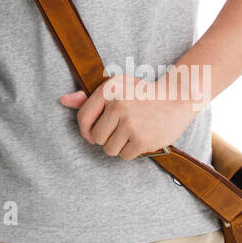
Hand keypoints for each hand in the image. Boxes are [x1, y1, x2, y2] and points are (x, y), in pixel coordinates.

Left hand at [59, 73, 202, 160]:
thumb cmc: (144, 93)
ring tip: (131, 134)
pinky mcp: (142, 139)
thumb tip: (63, 100)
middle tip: (120, 132)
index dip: (85, 131)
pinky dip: (131, 152)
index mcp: (109, 89)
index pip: (83, 117)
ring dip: (118, 147)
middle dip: (105, 139)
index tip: (92, 135)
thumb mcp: (118, 86)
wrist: (178, 97)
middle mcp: (118, 105)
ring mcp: (130, 123)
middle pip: (96, 137)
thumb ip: (90, 97)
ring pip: (109, 149)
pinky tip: (141, 139)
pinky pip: (125, 156)